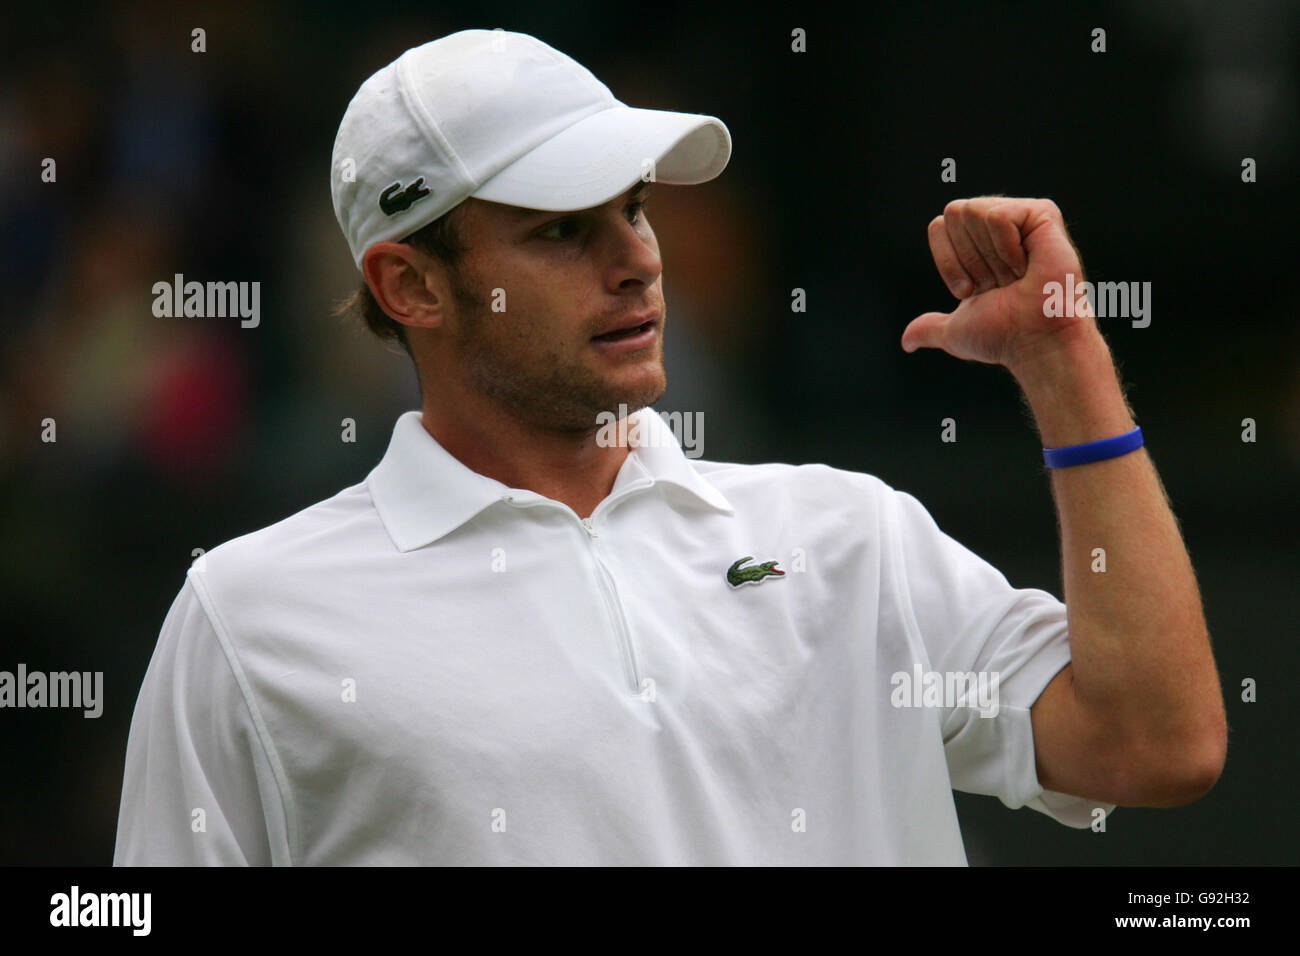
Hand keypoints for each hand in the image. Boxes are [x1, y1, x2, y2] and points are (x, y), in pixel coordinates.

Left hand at [901, 197, 1097, 373]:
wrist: (1034, 339)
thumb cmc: (1003, 336)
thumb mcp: (954, 332)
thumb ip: (928, 328)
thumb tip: (907, 343)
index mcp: (978, 246)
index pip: (938, 226)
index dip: (948, 262)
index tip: (972, 290)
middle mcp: (998, 227)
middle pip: (954, 213)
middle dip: (969, 257)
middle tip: (999, 282)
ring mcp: (1021, 217)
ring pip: (972, 210)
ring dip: (988, 255)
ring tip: (1016, 273)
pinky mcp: (1042, 213)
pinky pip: (998, 215)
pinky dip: (1006, 246)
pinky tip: (1028, 264)